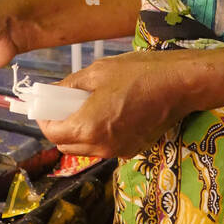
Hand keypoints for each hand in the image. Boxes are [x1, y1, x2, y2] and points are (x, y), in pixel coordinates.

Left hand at [36, 50, 190, 158]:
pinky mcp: (132, 150)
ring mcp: (118, 151)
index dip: (44, 117)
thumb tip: (52, 92)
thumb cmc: (138, 73)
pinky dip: (98, 135)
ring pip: (85, 148)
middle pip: (65, 145)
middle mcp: (101, 146)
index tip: (45, 104)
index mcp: (88, 127)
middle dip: (59, 126)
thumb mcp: (98, 71)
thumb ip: (70, 85)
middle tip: (63, 104)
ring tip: (86, 106)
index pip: (52, 132)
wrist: (178, 85)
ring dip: (78, 132)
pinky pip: (104, 147)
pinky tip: (108, 112)